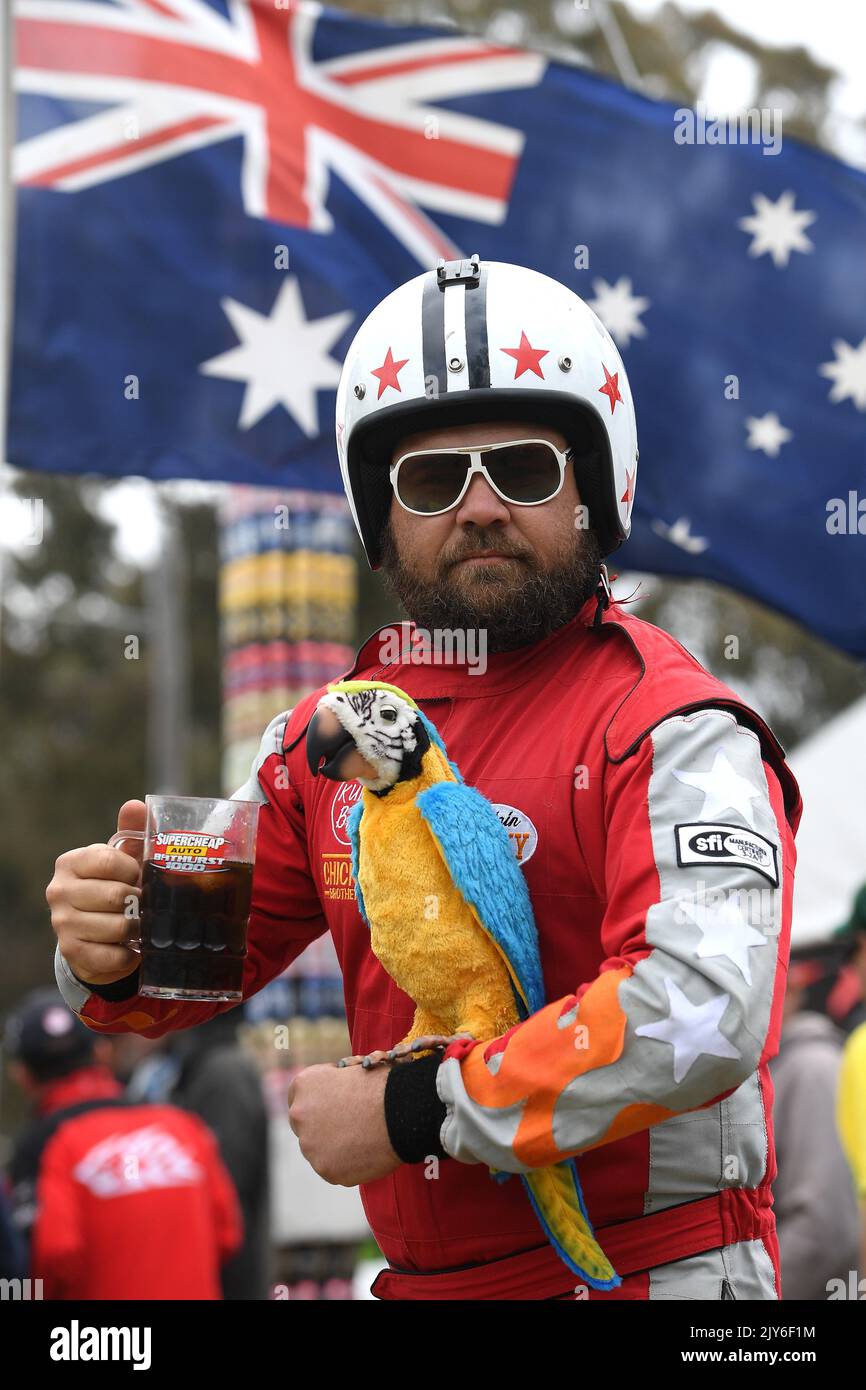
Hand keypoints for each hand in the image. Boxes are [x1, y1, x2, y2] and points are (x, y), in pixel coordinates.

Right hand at [46, 800, 145, 985]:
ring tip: (138, 924)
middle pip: (117, 896)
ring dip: (136, 928)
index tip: (138, 876)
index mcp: (71, 862)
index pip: (110, 861)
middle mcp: (59, 891)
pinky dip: (128, 954)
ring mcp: (62, 924)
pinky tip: (128, 946)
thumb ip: (130, 832)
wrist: (95, 935)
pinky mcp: (72, 953)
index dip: (134, 870)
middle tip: (142, 904)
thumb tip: (135, 805)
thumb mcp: (122, 860)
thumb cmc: (113, 887)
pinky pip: (113, 956)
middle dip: (138, 901)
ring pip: (118, 926)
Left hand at [287, 1062, 401, 1185]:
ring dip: (334, 1146)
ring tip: (363, 1138)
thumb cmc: (382, 1085)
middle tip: (350, 1125)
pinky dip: (347, 1164)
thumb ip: (332, 1085)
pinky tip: (366, 1152)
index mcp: (304, 1085)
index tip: (335, 1104)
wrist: (400, 1110)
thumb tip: (334, 1095)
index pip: (300, 1097)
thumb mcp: (350, 1070)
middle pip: (305, 1125)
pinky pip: (334, 1168)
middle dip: (323, 1126)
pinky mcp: (325, 1169)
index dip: (319, 1100)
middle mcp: (299, 1114)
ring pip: (318, 1149)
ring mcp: (310, 1145)